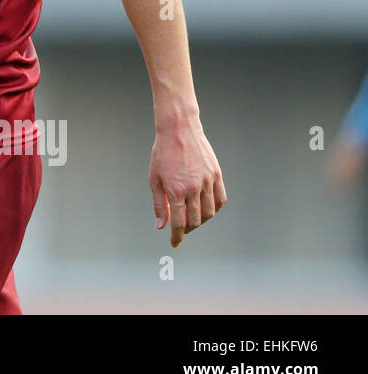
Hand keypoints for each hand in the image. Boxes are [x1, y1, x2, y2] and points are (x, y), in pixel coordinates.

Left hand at [149, 117, 225, 246]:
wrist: (179, 129)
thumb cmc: (162, 153)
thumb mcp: (154, 179)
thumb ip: (159, 205)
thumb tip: (161, 226)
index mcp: (176, 190)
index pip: (179, 222)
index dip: (177, 236)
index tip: (174, 244)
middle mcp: (194, 187)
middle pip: (196, 220)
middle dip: (188, 229)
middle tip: (181, 229)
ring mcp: (207, 181)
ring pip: (209, 212)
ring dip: (201, 221)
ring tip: (192, 218)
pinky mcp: (217, 175)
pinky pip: (220, 199)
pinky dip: (214, 209)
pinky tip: (206, 209)